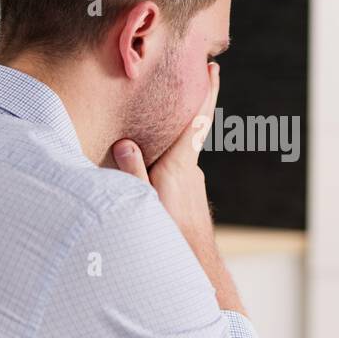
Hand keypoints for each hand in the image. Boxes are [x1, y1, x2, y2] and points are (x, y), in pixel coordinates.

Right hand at [112, 63, 218, 241]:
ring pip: (182, 149)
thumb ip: (133, 174)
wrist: (197, 268)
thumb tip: (125, 144)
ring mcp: (192, 182)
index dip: (205, 93)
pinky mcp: (188, 194)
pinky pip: (179, 165)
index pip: (195, 121)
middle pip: (190, 129)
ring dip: (176, 132)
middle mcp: (190, 170)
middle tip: (191, 75)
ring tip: (163, 116)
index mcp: (179, 166)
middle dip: (188, 104)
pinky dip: (171, 154)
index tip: (213, 69)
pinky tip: (158, 160)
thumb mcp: (144, 204)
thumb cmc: (169, 237)